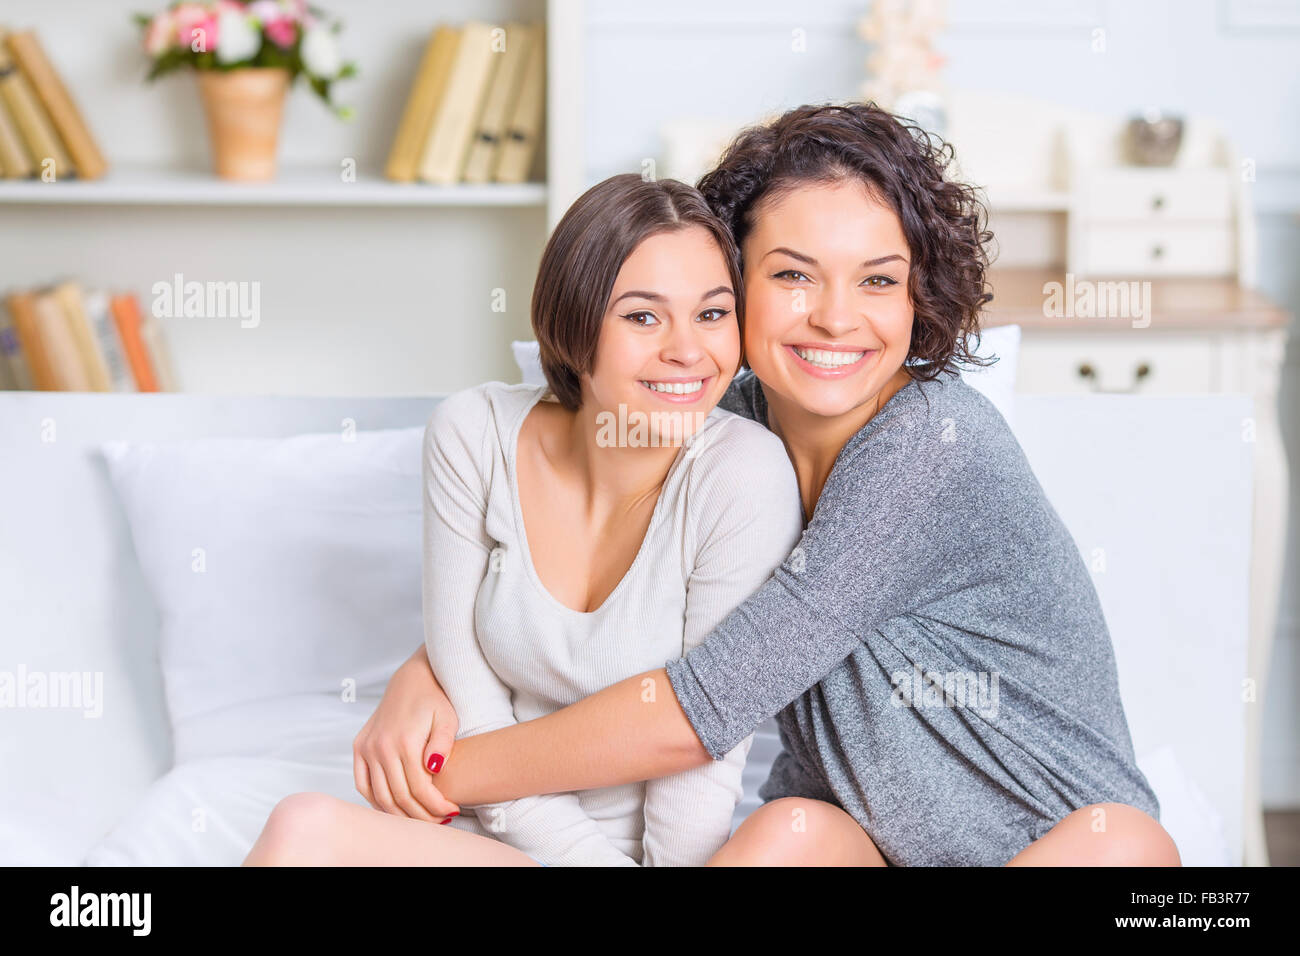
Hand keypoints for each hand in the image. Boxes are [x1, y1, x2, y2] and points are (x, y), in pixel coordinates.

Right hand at [353, 646, 461, 822]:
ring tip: (422, 818)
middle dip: (422, 815)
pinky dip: (377, 802)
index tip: (452, 811)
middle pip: (399, 797)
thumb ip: (443, 743)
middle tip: (440, 820)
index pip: (419, 789)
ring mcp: (366, 748)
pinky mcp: (358, 747)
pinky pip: (363, 784)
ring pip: (380, 796)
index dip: (436, 806)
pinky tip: (395, 808)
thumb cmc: (434, 700)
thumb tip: (434, 768)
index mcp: (404, 741)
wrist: (412, 680)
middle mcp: (380, 746)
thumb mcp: (447, 718)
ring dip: (400, 814)